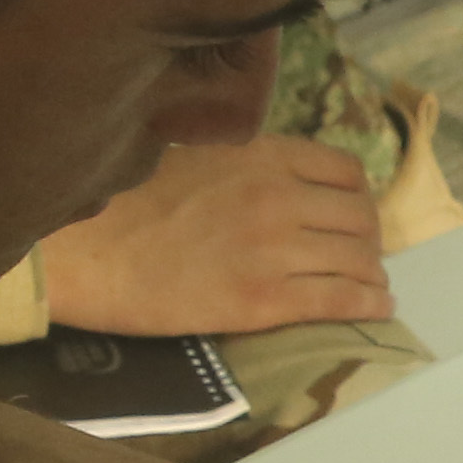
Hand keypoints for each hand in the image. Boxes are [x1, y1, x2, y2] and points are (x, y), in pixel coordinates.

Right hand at [42, 137, 388, 335]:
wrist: (84, 251)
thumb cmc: (123, 202)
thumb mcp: (194, 154)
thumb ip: (245, 164)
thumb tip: (279, 181)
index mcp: (262, 154)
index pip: (345, 171)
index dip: (358, 198)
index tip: (353, 216)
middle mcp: (280, 196)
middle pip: (360, 217)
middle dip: (368, 239)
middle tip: (361, 257)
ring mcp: (275, 249)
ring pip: (357, 260)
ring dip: (371, 274)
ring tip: (370, 286)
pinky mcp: (264, 300)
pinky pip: (340, 300)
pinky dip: (369, 304)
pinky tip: (378, 308)